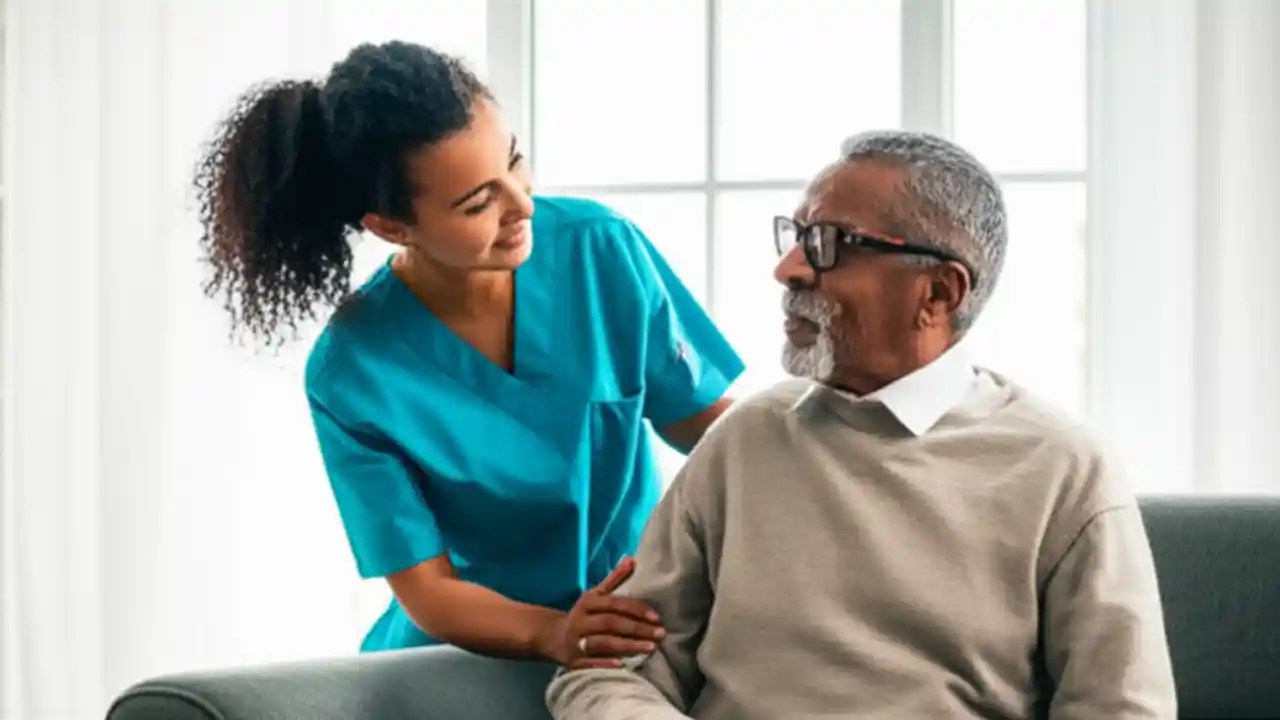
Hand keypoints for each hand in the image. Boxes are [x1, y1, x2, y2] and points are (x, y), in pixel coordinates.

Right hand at [540, 557, 665, 668]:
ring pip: (603, 643)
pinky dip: (605, 663)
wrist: (552, 636)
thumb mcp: (595, 595)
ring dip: (628, 646)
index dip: (635, 610)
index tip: (656, 617)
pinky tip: (623, 665)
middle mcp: (581, 621)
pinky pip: (590, 663)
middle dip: (636, 629)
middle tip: (660, 634)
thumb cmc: (583, 614)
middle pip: (610, 624)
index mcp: (588, 603)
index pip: (614, 604)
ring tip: (651, 648)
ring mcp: (576, 642)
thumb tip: (632, 559)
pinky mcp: (574, 661)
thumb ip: (615, 579)